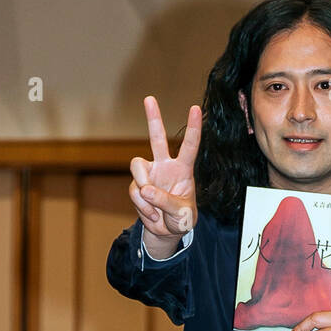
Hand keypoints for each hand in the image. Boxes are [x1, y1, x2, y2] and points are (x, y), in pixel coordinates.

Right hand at [129, 95, 200, 245]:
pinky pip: (135, 191)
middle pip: (157, 138)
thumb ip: (166, 201)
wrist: (166, 232)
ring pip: (137, 166)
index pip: (189, 146)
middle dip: (153, 118)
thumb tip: (145, 190)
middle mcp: (165, 166)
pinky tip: (152, 213)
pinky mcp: (137, 186)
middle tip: (149, 98)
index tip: (195, 108)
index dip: (193, 128)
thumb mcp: (181, 214)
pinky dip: (142, 206)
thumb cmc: (180, 219)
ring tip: (154, 207)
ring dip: (142, 186)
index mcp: (183, 169)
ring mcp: (150, 174)